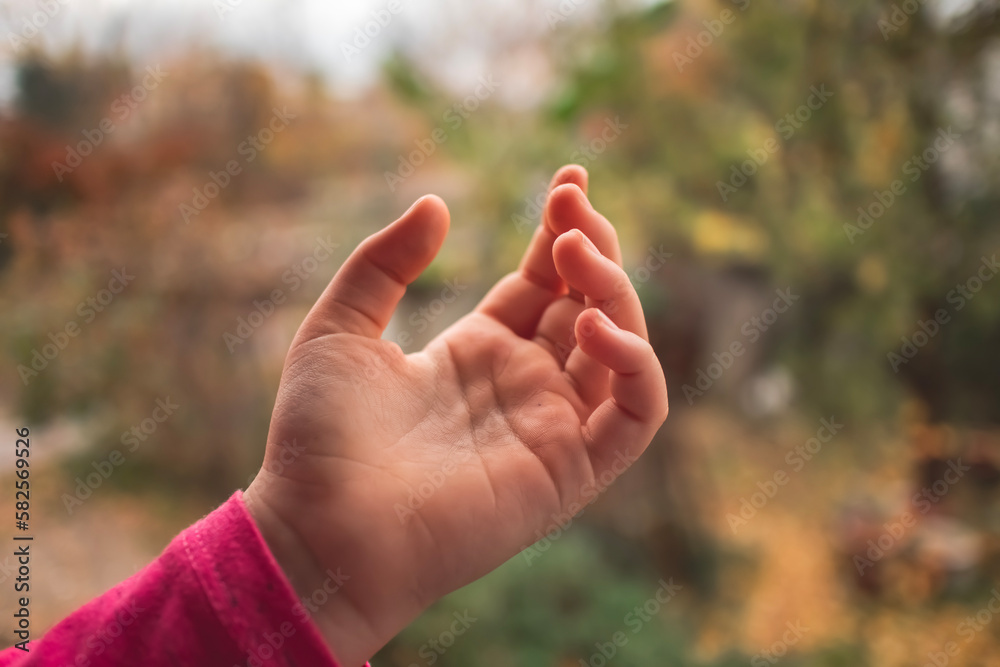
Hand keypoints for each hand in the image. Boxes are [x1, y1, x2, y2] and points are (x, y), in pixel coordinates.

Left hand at [244, 165, 667, 665]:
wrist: (318, 530)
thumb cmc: (319, 438)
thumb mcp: (339, 327)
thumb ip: (384, 263)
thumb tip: (436, 203)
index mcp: (478, 350)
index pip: (546, 281)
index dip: (564, 231)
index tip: (568, 179)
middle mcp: (524, 384)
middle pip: (591, 303)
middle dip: (593, 247)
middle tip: (572, 206)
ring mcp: (552, 426)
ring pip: (624, 349)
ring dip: (617, 292)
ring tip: (576, 252)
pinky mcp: (571, 471)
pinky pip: (637, 415)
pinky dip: (637, 366)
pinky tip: (597, 325)